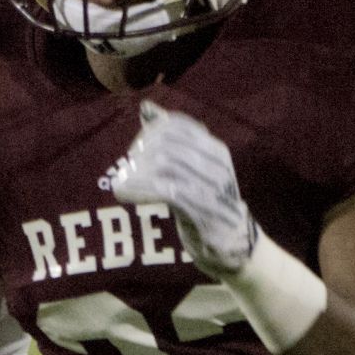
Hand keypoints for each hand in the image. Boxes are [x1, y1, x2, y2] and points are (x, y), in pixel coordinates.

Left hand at [109, 99, 256, 276]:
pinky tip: (123, 194)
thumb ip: (171, 139)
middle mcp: (217, 165)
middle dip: (139, 154)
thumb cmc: (206, 205)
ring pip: (165, 165)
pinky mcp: (202, 213)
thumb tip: (147, 108)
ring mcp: (212, 189)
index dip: (148, 134)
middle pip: (167, 145)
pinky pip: (166, 192)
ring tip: (120, 181)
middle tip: (125, 168)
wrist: (233, 246)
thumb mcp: (192, 168)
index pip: (175, 126)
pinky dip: (139, 190)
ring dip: (135, 173)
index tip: (135, 151)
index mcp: (215, 150)